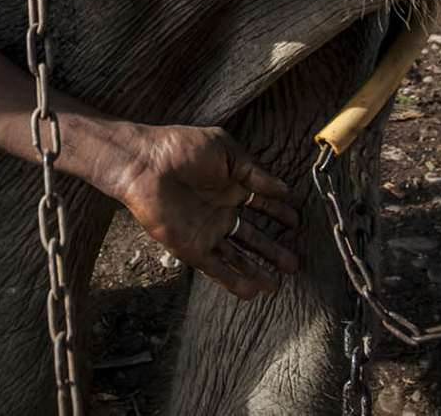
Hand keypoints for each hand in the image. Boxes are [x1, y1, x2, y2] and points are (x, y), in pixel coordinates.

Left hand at [105, 125, 300, 300]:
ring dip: (256, 271)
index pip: (260, 204)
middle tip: (294, 264)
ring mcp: (206, 231)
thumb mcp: (226, 151)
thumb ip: (254, 172)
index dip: (279, 214)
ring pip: (237, 257)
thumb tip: (283, 188)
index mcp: (229, 186)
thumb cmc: (181, 148)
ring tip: (276, 285)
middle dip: (273, 250)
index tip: (296, 223)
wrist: (144, 164)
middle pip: (252, 236)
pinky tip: (249, 292)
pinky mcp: (191, 247)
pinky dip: (232, 282)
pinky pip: (214, 269)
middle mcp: (220, 211)